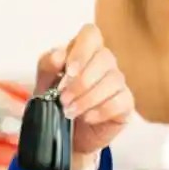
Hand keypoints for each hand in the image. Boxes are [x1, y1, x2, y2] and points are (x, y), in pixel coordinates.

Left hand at [33, 24, 133, 169]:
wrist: (64, 135)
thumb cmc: (55, 103)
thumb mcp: (43, 84)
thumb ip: (47, 66)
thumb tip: (58, 55)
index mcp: (84, 51)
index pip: (91, 34)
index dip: (81, 50)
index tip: (68, 71)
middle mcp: (104, 63)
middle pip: (104, 57)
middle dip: (81, 81)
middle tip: (63, 99)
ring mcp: (117, 83)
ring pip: (113, 80)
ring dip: (88, 98)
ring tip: (69, 111)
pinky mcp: (125, 103)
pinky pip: (119, 101)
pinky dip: (101, 110)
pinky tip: (87, 118)